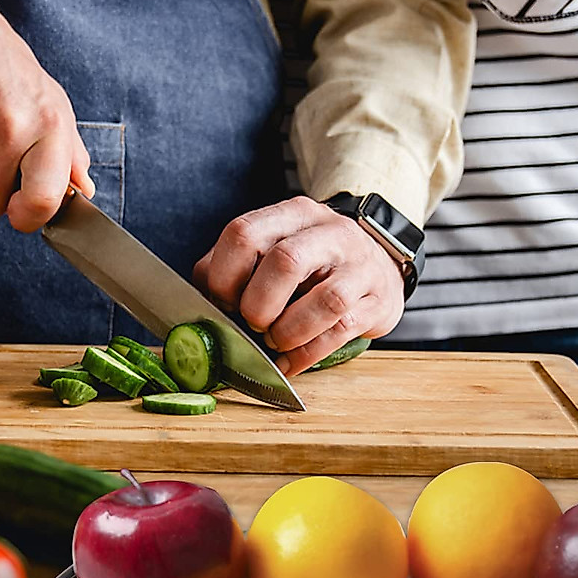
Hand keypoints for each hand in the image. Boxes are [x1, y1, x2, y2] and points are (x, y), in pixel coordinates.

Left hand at [193, 196, 405, 374]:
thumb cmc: (312, 266)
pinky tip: (289, 363)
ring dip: (288, 332)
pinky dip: (307, 355)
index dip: (224, 276)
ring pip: (326, 301)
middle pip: (285, 262)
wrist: (377, 265)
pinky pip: (342, 332)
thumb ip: (231, 267)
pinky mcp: (378, 301)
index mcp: (292, 215)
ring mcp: (359, 267)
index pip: (244, 233)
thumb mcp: (272, 249)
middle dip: (259, 305)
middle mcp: (330, 233)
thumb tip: (199, 298)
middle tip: (253, 323)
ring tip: (276, 341)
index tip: (223, 301)